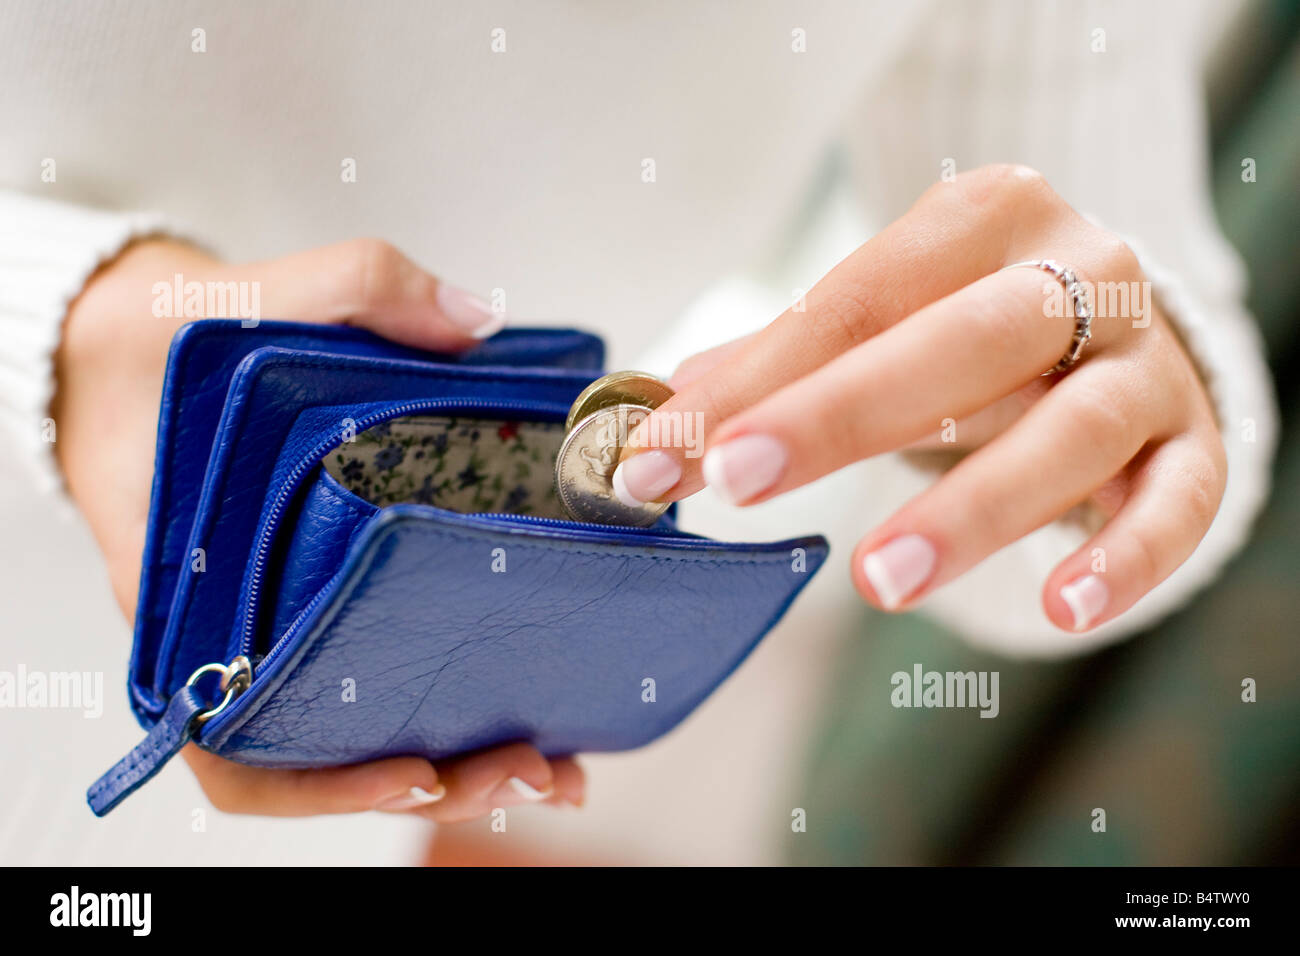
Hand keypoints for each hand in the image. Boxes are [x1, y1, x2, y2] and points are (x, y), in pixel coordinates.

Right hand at [53, 236, 583, 815]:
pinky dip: (453, 703)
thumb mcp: (229, 296)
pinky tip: (536, 706)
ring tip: (556, 765)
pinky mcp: (327, 600)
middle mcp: (234, 632)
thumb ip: (351, 287)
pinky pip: (384, 672)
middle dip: (431, 777)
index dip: (319, 782)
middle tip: (532, 767)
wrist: (137, 356)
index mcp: (186, 594)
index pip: (234, 739)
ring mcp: (283, 623)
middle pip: (323, 757)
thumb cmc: (156, 350)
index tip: (416, 765)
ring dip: (459, 762)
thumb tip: (478, 323)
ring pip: (361, 734)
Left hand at [615, 165, 1225, 633]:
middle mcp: (1084, 271)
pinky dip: (1126, 557)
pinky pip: (1179, 502)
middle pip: (962, 343)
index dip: (753, 382)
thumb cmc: (975, 326)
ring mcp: (1147, 359)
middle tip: (736, 482)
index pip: (857, 299)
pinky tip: (1061, 609)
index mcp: (990, 216)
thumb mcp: (888, 318)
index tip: (659, 457)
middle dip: (840, 413)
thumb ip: (782, 360)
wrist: (1124, 320)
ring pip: (1068, 431)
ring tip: (877, 580)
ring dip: (971, 509)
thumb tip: (663, 410)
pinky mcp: (1194, 442)